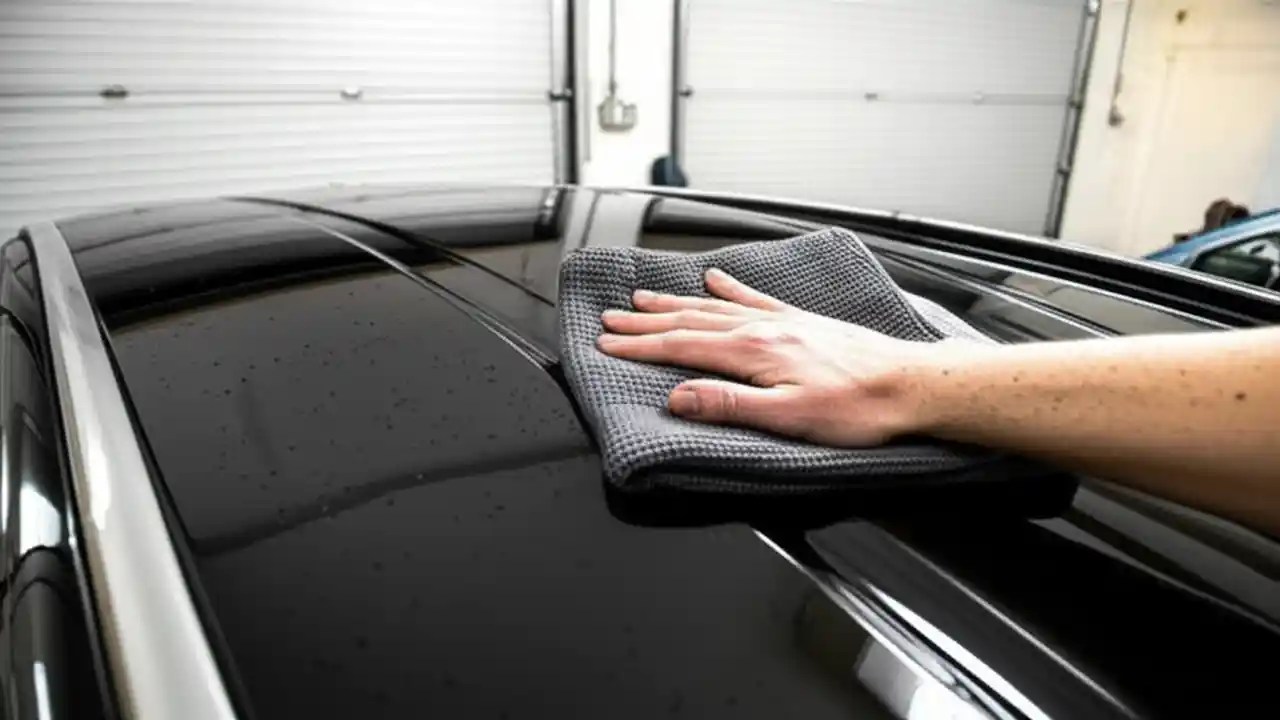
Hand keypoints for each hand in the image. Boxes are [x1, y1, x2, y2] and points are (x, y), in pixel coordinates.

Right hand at [597, 268, 950, 445]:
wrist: (909, 385)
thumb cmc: (857, 408)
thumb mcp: (788, 418)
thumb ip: (728, 405)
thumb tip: (678, 399)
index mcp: (754, 352)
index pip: (681, 348)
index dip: (640, 347)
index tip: (607, 345)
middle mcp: (763, 329)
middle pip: (689, 321)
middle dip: (645, 322)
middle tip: (610, 320)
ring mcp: (781, 321)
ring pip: (713, 306)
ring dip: (674, 302)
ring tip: (643, 297)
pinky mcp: (800, 321)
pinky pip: (752, 297)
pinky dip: (728, 287)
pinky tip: (714, 276)